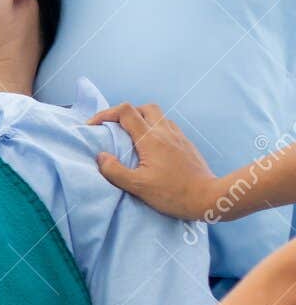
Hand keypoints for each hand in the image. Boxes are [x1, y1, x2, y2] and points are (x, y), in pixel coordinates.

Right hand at [86, 102, 223, 221]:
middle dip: (125, 113)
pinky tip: (153, 147)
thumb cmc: (173, 193)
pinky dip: (155, 129)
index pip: (125, 112)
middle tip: (115, 128)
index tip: (94, 125)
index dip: (105, 114)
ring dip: (142, 120)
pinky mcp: (187, 144)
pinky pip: (168, 127)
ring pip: (158, 116)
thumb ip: (115, 171)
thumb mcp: (138, 187)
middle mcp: (165, 132)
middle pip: (143, 107)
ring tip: (133, 137)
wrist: (210, 198)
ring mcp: (178, 136)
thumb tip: (101, 156)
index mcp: (150, 139)